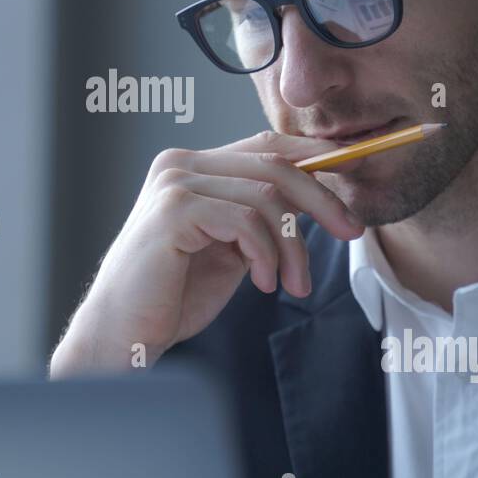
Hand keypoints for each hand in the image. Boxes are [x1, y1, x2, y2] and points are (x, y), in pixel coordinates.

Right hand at [49, 130, 364, 375]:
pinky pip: (246, 221)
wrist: (122, 331)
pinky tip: (264, 282)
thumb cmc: (172, 295)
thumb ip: (261, 218)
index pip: (266, 145)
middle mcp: (180, 163)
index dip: (315, 157)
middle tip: (352, 231)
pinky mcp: (173, 210)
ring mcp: (174, 183)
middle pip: (274, 163)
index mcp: (193, 166)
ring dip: (292, 245)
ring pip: (266, 196)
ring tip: (292, 282)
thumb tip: (317, 199)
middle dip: (322, 198)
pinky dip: (267, 254)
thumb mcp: (231, 247)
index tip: (354, 177)